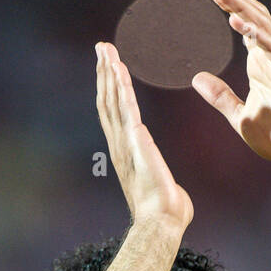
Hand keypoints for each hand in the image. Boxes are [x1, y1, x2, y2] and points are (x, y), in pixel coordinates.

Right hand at [95, 41, 193, 230]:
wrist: (162, 222)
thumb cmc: (166, 212)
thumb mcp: (160, 187)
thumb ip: (160, 181)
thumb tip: (169, 189)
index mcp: (125, 153)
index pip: (114, 114)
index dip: (109, 90)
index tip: (108, 68)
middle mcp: (120, 145)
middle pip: (107, 101)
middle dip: (104, 73)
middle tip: (101, 47)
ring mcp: (125, 143)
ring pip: (113, 100)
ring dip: (109, 73)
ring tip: (106, 50)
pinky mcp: (137, 142)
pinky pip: (127, 108)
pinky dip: (121, 87)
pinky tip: (118, 68)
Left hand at [191, 0, 270, 170]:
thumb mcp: (239, 116)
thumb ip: (220, 96)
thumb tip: (196, 78)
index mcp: (260, 65)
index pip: (245, 26)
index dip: (231, 6)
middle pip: (253, 18)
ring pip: (262, 26)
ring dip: (241, 7)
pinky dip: (255, 33)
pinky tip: (238, 22)